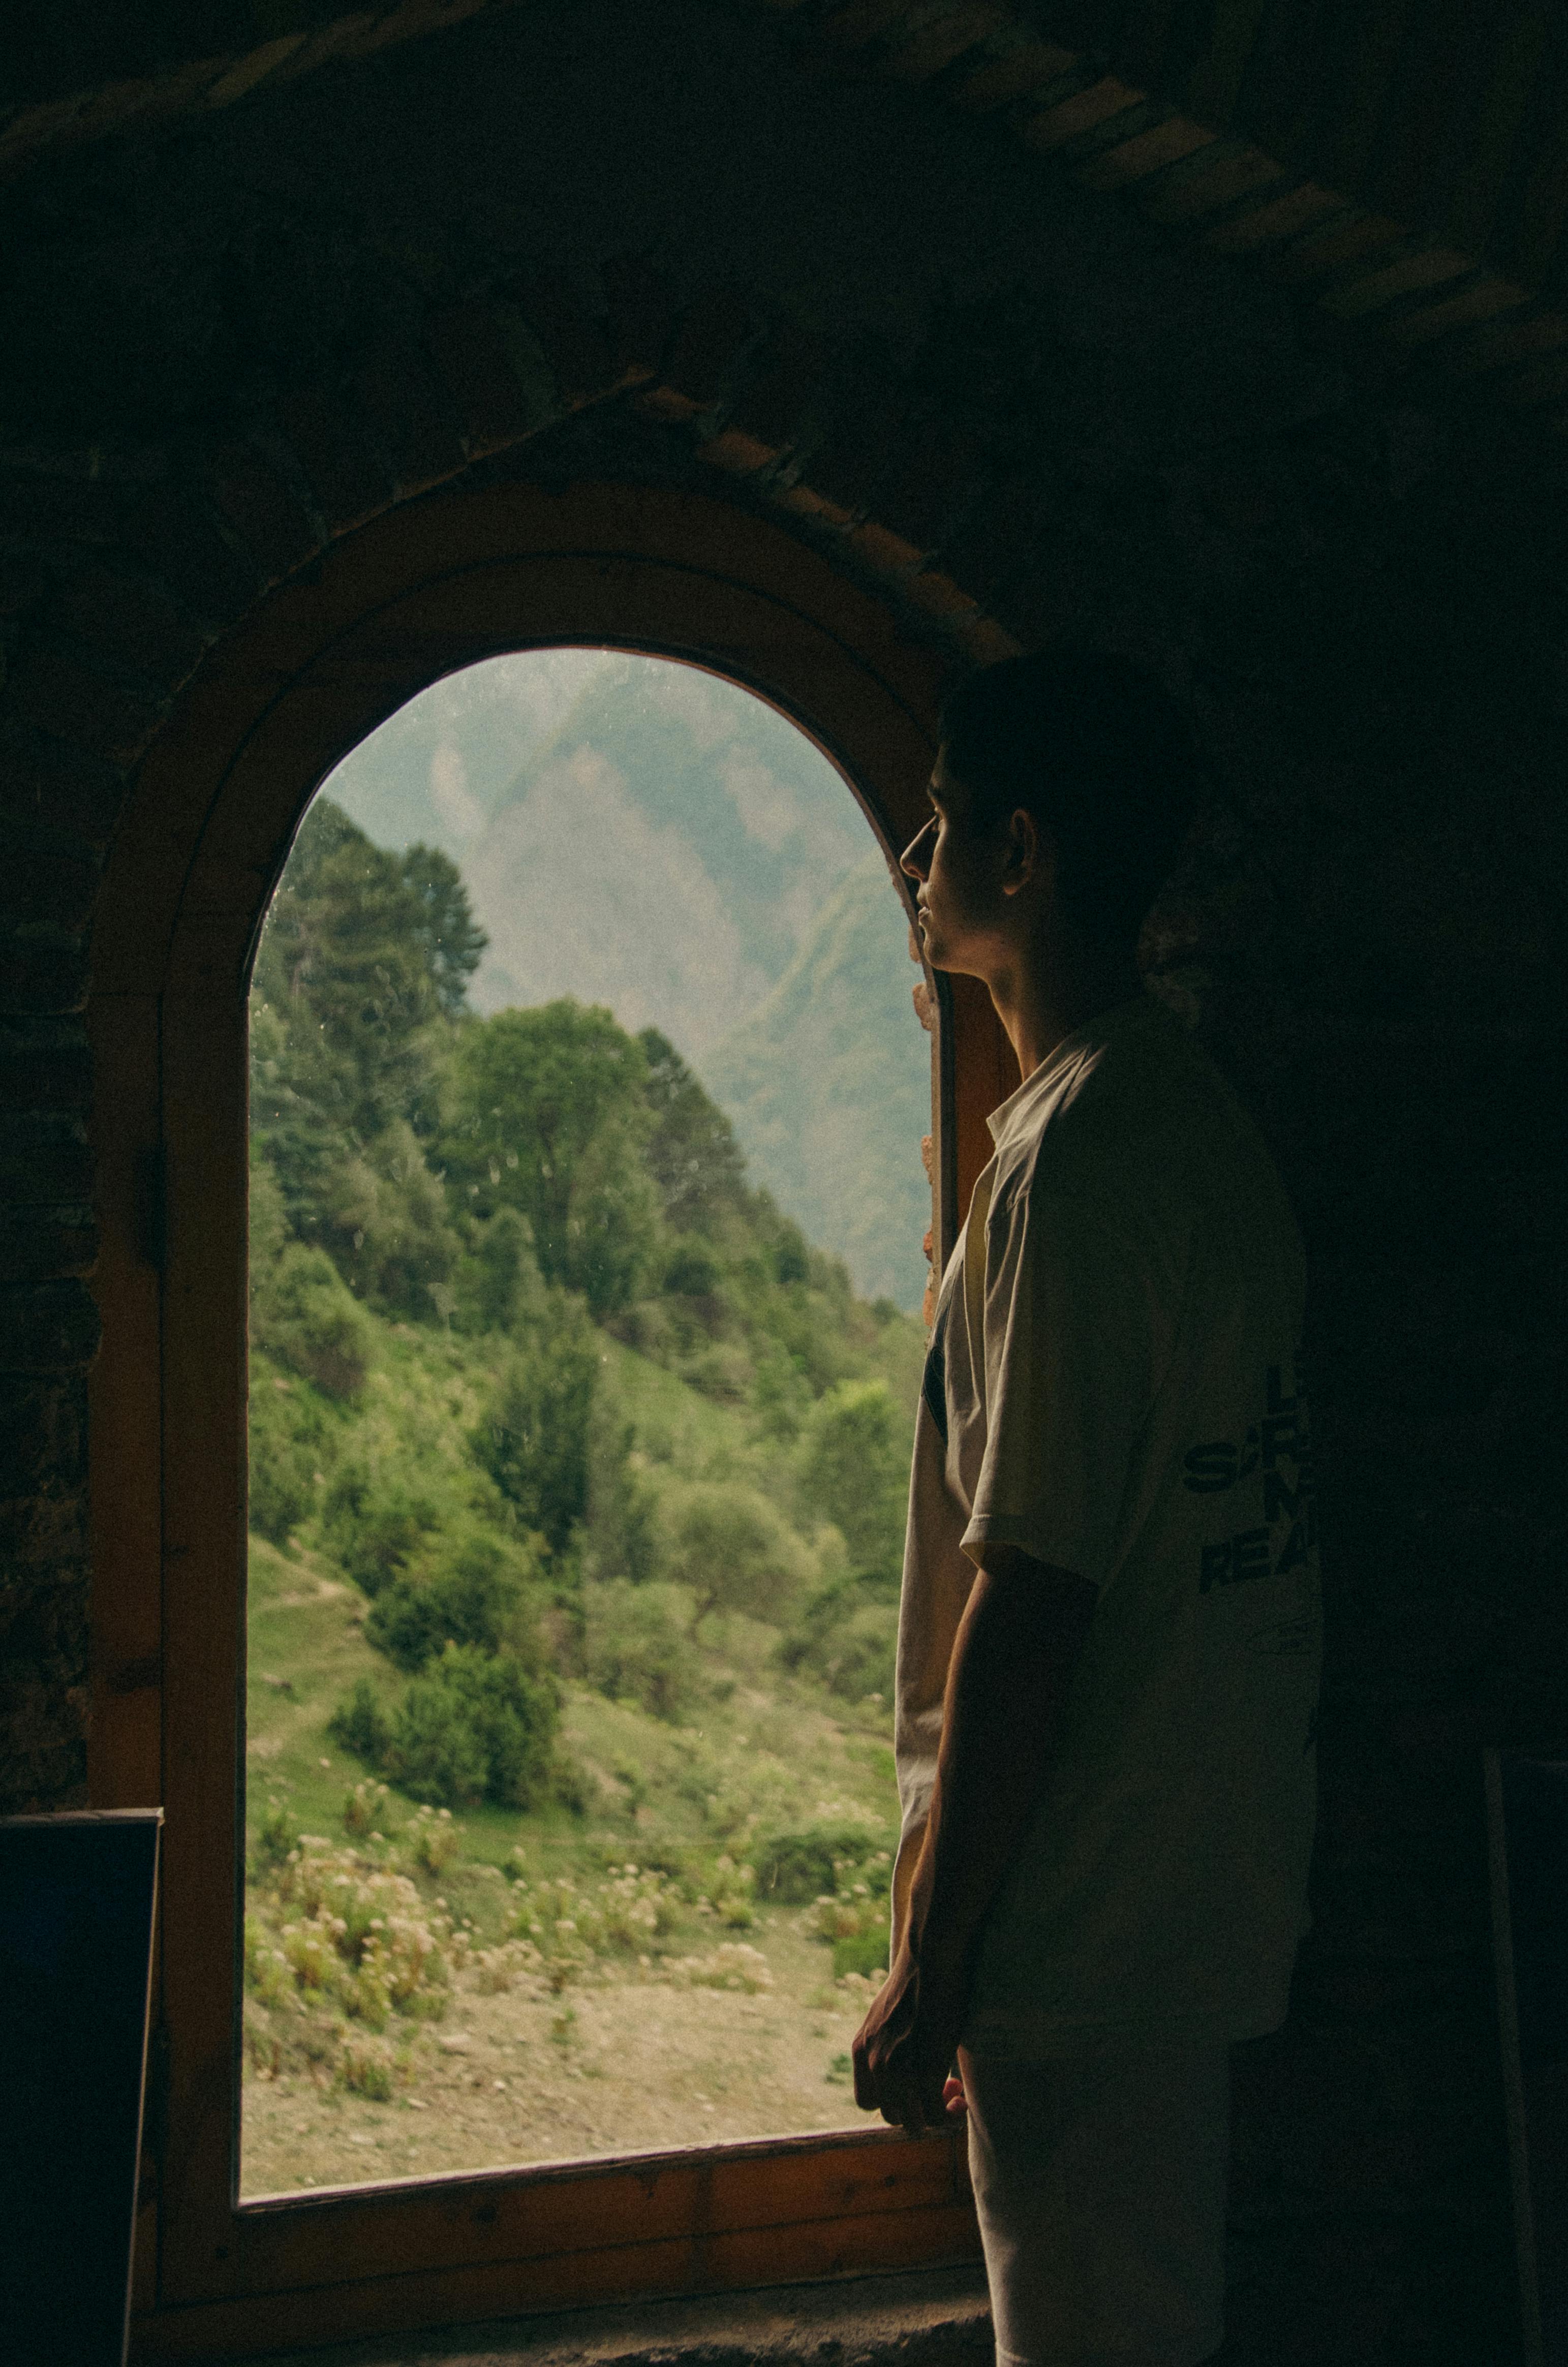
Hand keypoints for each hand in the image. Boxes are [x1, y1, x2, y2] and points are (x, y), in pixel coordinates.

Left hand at [850, 1945, 965, 2133]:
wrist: (930, 1960)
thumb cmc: (916, 1980)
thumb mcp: (885, 2016)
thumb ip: (885, 2043)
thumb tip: (901, 2060)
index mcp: (861, 2050)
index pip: (867, 2101)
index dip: (893, 2102)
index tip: (915, 2092)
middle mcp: (874, 2065)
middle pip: (891, 2115)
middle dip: (917, 2111)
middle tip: (941, 2093)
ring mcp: (897, 2071)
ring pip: (913, 2122)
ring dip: (934, 2116)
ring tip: (954, 2100)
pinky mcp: (925, 2072)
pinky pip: (935, 2114)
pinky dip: (949, 2114)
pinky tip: (961, 2100)